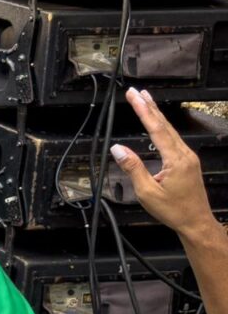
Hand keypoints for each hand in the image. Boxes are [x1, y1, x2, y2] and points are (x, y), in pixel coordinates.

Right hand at [113, 88, 217, 238]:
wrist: (196, 221)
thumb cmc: (174, 210)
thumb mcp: (147, 192)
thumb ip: (133, 168)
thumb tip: (118, 149)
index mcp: (176, 159)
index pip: (156, 129)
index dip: (143, 111)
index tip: (133, 97)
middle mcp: (185, 154)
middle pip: (165, 125)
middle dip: (150, 106)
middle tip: (137, 92)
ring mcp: (188, 157)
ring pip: (170, 130)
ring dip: (156, 115)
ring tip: (145, 101)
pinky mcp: (187, 162)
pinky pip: (173, 139)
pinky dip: (162, 127)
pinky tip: (157, 124)